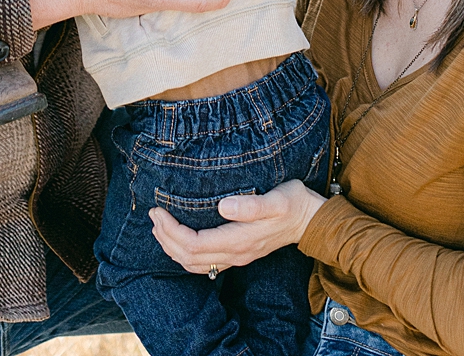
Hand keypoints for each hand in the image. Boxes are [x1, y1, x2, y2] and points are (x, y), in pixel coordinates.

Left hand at [150, 181, 326, 273]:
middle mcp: (235, 253)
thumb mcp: (276, 199)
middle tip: (153, 215)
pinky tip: (180, 239)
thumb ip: (251, 205)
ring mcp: (237, 256)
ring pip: (195, 264)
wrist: (310, 219)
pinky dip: (185, 253)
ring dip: (172, 247)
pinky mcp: (238, 253)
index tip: (159, 211)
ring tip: (159, 227)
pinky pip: (204, 263)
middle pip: (189, 257)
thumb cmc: (292, 204)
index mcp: (239, 240)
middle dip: (166, 238)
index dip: (172, 231)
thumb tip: (223, 207)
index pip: (194, 245)